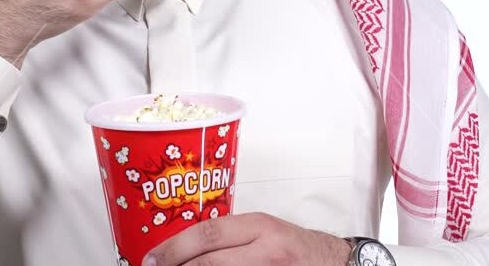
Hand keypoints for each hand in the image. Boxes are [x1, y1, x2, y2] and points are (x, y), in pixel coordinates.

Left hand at [144, 212, 351, 265]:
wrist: (335, 263)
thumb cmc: (295, 248)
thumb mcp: (264, 231)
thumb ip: (230, 237)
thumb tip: (185, 248)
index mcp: (260, 227)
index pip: (208, 234)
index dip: (174, 248)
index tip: (152, 258)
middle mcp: (266, 250)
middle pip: (209, 261)